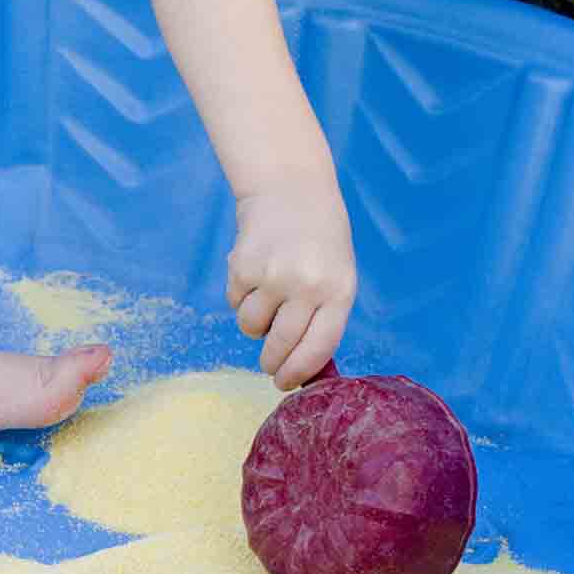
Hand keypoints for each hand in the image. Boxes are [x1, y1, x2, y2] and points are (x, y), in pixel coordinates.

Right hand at [226, 179, 356, 390]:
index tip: (285, 384)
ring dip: (253, 323)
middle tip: (268, 364)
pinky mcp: (243, 266)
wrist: (290, 189)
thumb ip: (322, 315)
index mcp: (339, 289)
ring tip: (266, 298)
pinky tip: (255, 273)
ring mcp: (273, 275)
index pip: (319, 346)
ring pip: (251, 326)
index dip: (300, 372)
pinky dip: (240, 296)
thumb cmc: (318, 240)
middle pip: (281, 344)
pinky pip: (234, 303)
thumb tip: (299, 366)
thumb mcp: (336, 274)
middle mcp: (307, 285)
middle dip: (271, 361)